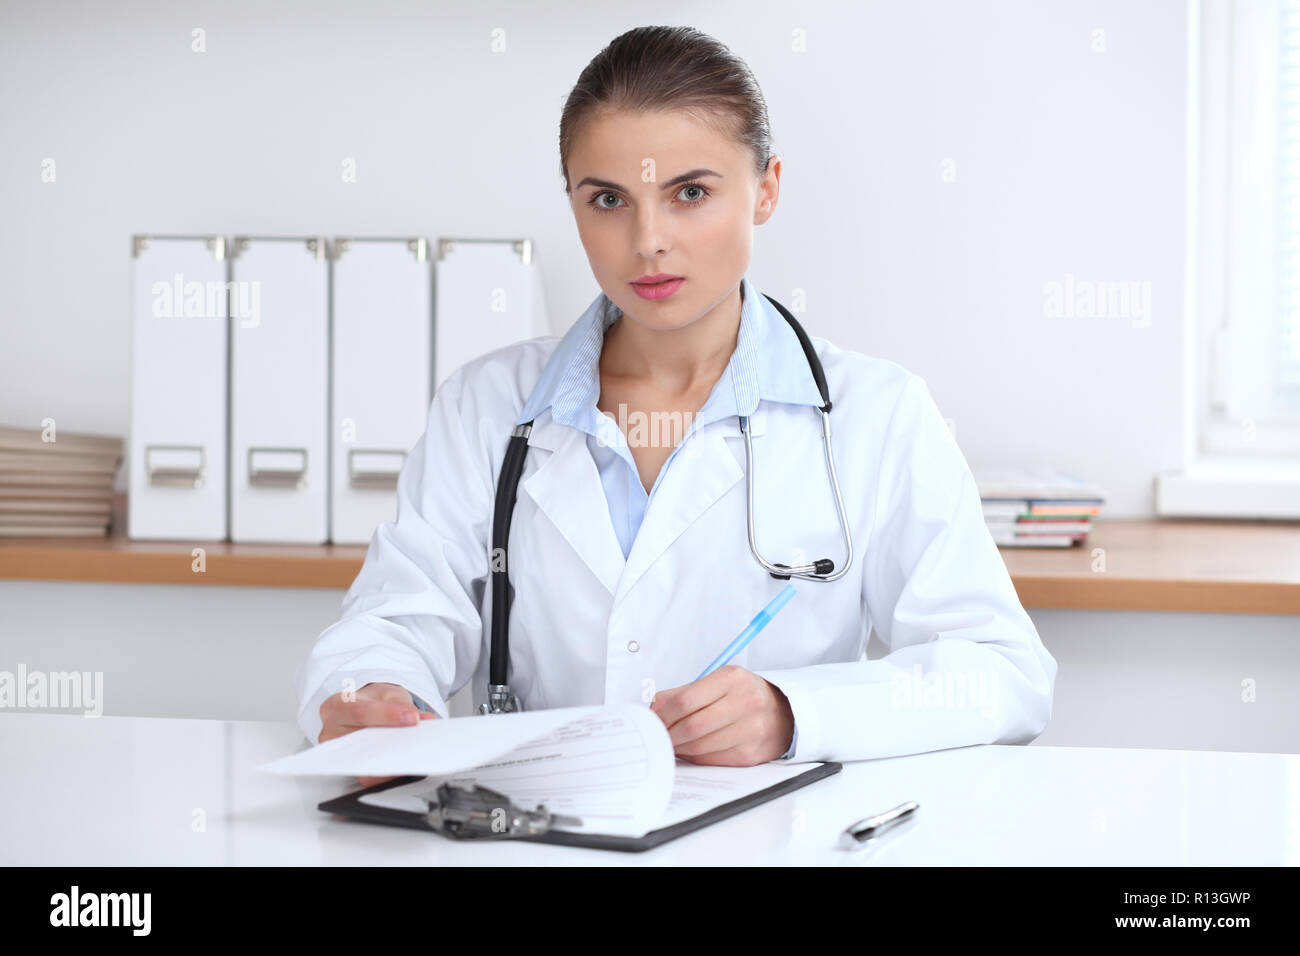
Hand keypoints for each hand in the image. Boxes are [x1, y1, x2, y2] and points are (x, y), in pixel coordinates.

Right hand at [318, 681, 435, 787]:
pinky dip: (390, 771)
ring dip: (393, 757)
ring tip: (415, 750)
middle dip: (392, 739)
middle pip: (362, 739)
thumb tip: (424, 720)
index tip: (412, 718)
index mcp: (336, 706)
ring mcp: (339, 754)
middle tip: (418, 737)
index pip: (360, 712)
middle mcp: (331, 731)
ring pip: (366, 760)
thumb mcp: (387, 694)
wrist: (365, 710)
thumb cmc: (372, 702)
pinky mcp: (351, 771)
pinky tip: (406, 763)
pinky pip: (370, 777)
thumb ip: (403, 704)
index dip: (387, 715)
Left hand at [649, 665, 794, 766]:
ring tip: (672, 742)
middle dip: (668, 734)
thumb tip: (652, 708)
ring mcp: (751, 730)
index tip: (653, 720)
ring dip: (679, 747)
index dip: (663, 714)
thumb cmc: (742, 695)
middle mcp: (745, 702)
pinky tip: (690, 749)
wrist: (783, 713)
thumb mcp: (717, 682)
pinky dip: (694, 756)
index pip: (685, 700)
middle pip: (692, 726)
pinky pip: (711, 759)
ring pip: (700, 746)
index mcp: (732, 679)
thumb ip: (683, 693)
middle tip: (658, 736)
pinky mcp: (750, 754)